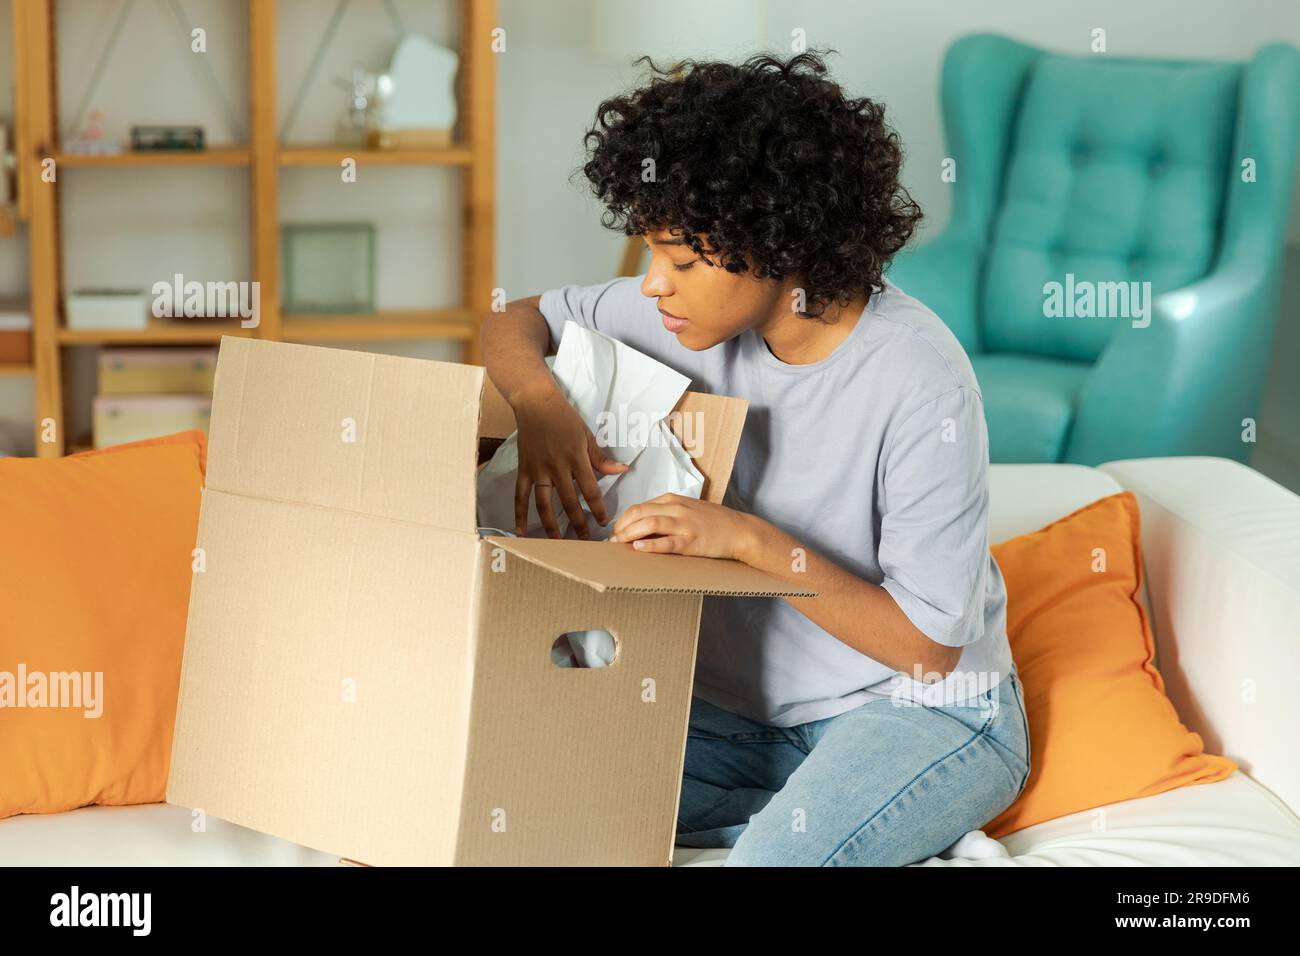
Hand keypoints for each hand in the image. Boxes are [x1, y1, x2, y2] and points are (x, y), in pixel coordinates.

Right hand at [512, 383, 628, 538]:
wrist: (535, 403)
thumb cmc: (564, 417)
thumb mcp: (586, 435)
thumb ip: (601, 458)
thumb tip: (621, 471)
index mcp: (576, 458)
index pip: (590, 490)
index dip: (598, 508)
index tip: (605, 522)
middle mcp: (556, 467)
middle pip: (568, 502)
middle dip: (579, 523)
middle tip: (586, 541)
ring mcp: (538, 470)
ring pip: (544, 504)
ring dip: (551, 526)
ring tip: (558, 543)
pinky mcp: (524, 470)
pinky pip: (520, 496)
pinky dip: (519, 515)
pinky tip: (520, 532)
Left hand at [608, 493, 759, 561]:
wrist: (739, 530)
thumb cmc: (713, 522)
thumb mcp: (687, 509)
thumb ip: (666, 512)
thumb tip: (642, 524)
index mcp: (672, 500)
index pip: (638, 506)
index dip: (622, 520)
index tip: (615, 532)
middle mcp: (676, 509)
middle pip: (639, 512)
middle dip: (621, 527)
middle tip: (612, 541)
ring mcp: (684, 525)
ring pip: (649, 523)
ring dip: (629, 534)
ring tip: (618, 544)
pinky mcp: (692, 541)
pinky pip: (667, 542)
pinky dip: (651, 545)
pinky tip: (638, 548)